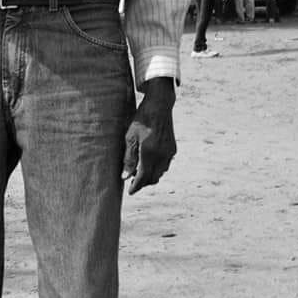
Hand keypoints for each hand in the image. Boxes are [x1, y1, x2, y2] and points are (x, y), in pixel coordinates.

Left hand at [122, 78, 176, 195]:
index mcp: (150, 153)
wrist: (159, 105)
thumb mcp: (130, 138)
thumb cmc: (141, 120)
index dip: (136, 186)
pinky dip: (157, 168)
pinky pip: (165, 165)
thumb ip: (128, 159)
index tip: (130, 192)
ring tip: (139, 171)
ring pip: (160, 173)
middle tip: (132, 181)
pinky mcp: (173, 148)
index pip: (143, 177)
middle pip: (153, 178)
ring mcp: (169, 152)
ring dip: (150, 176)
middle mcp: (162, 155)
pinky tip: (149, 163)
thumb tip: (125, 177)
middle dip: (143, 183)